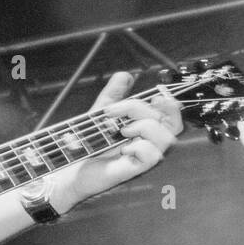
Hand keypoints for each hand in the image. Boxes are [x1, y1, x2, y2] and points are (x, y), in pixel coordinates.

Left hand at [53, 71, 183, 209]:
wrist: (71, 163)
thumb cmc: (89, 142)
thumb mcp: (101, 113)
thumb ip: (114, 94)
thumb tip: (125, 75)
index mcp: (145, 127)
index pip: (172, 115)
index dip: (170, 105)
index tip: (154, 97)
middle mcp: (148, 141)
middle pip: (171, 122)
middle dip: (144, 109)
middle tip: (118, 111)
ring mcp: (144, 155)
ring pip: (167, 138)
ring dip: (144, 127)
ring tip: (122, 131)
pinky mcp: (136, 169)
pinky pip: (153, 156)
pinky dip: (140, 148)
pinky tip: (124, 148)